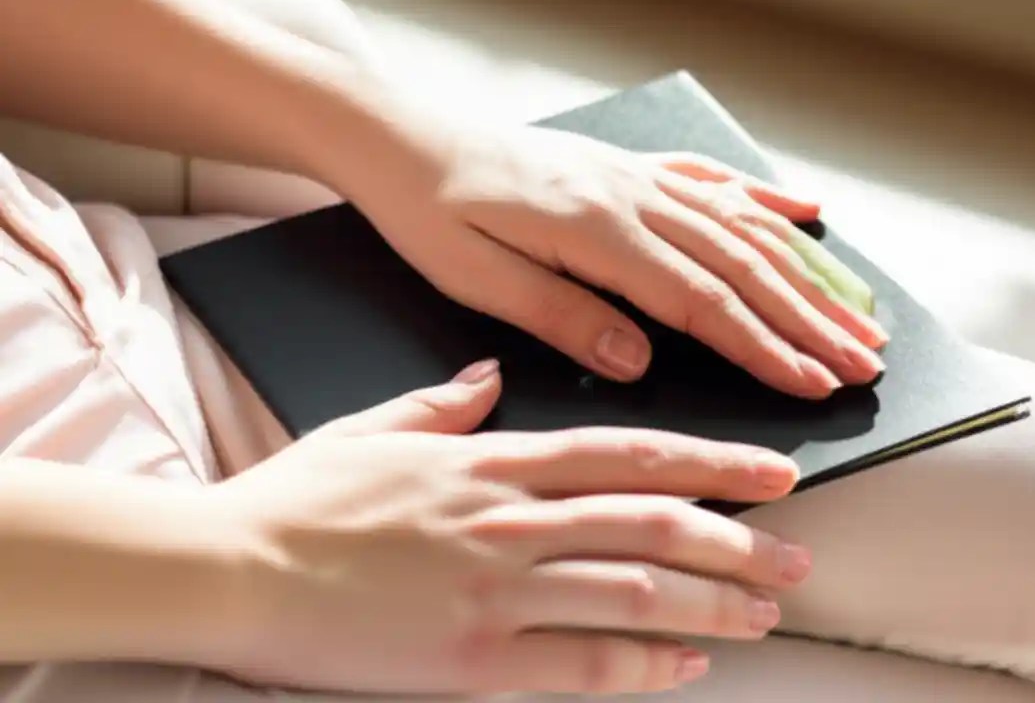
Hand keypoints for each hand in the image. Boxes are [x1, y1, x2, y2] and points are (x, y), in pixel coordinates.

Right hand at [201, 361, 810, 695]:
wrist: (231, 570)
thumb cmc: (300, 498)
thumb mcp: (378, 427)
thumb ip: (449, 401)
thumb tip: (494, 374)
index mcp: (496, 460)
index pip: (633, 452)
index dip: (715, 461)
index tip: (773, 470)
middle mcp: (513, 520)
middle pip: (657, 523)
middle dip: (740, 541)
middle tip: (796, 556)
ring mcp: (499, 589)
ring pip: (639, 591)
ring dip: (715, 603)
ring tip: (766, 612)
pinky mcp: (476, 658)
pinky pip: (586, 664)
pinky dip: (648, 666)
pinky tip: (689, 667)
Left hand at [353, 123, 886, 398]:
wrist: (404, 138)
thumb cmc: (430, 211)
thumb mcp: (476, 278)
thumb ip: (563, 316)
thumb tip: (638, 362)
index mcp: (596, 230)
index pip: (702, 301)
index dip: (765, 347)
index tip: (814, 383)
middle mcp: (632, 196)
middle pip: (743, 265)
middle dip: (810, 320)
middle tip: (863, 362)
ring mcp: (636, 175)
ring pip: (743, 226)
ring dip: (806, 272)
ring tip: (858, 312)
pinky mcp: (629, 167)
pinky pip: (713, 180)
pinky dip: (766, 198)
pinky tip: (807, 211)